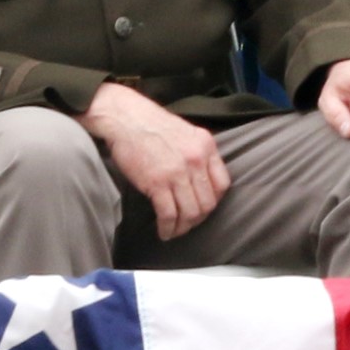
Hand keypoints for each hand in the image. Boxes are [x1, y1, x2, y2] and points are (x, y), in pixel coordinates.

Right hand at [82, 82, 230, 239]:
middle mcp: (196, 160)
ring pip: (190, 212)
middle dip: (198, 219)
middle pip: (208, 202)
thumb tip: (201, 178)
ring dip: (183, 227)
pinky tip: (163, 231)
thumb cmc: (153, 125)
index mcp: (206, 147)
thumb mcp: (188, 134)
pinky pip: (168, 213)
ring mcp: (177, 173)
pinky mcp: (156, 183)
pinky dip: (167, 227)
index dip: (214, 201)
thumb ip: (198, 154)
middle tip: (188, 224)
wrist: (126, 118)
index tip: (203, 208)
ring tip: (175, 231)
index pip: (223, 184)